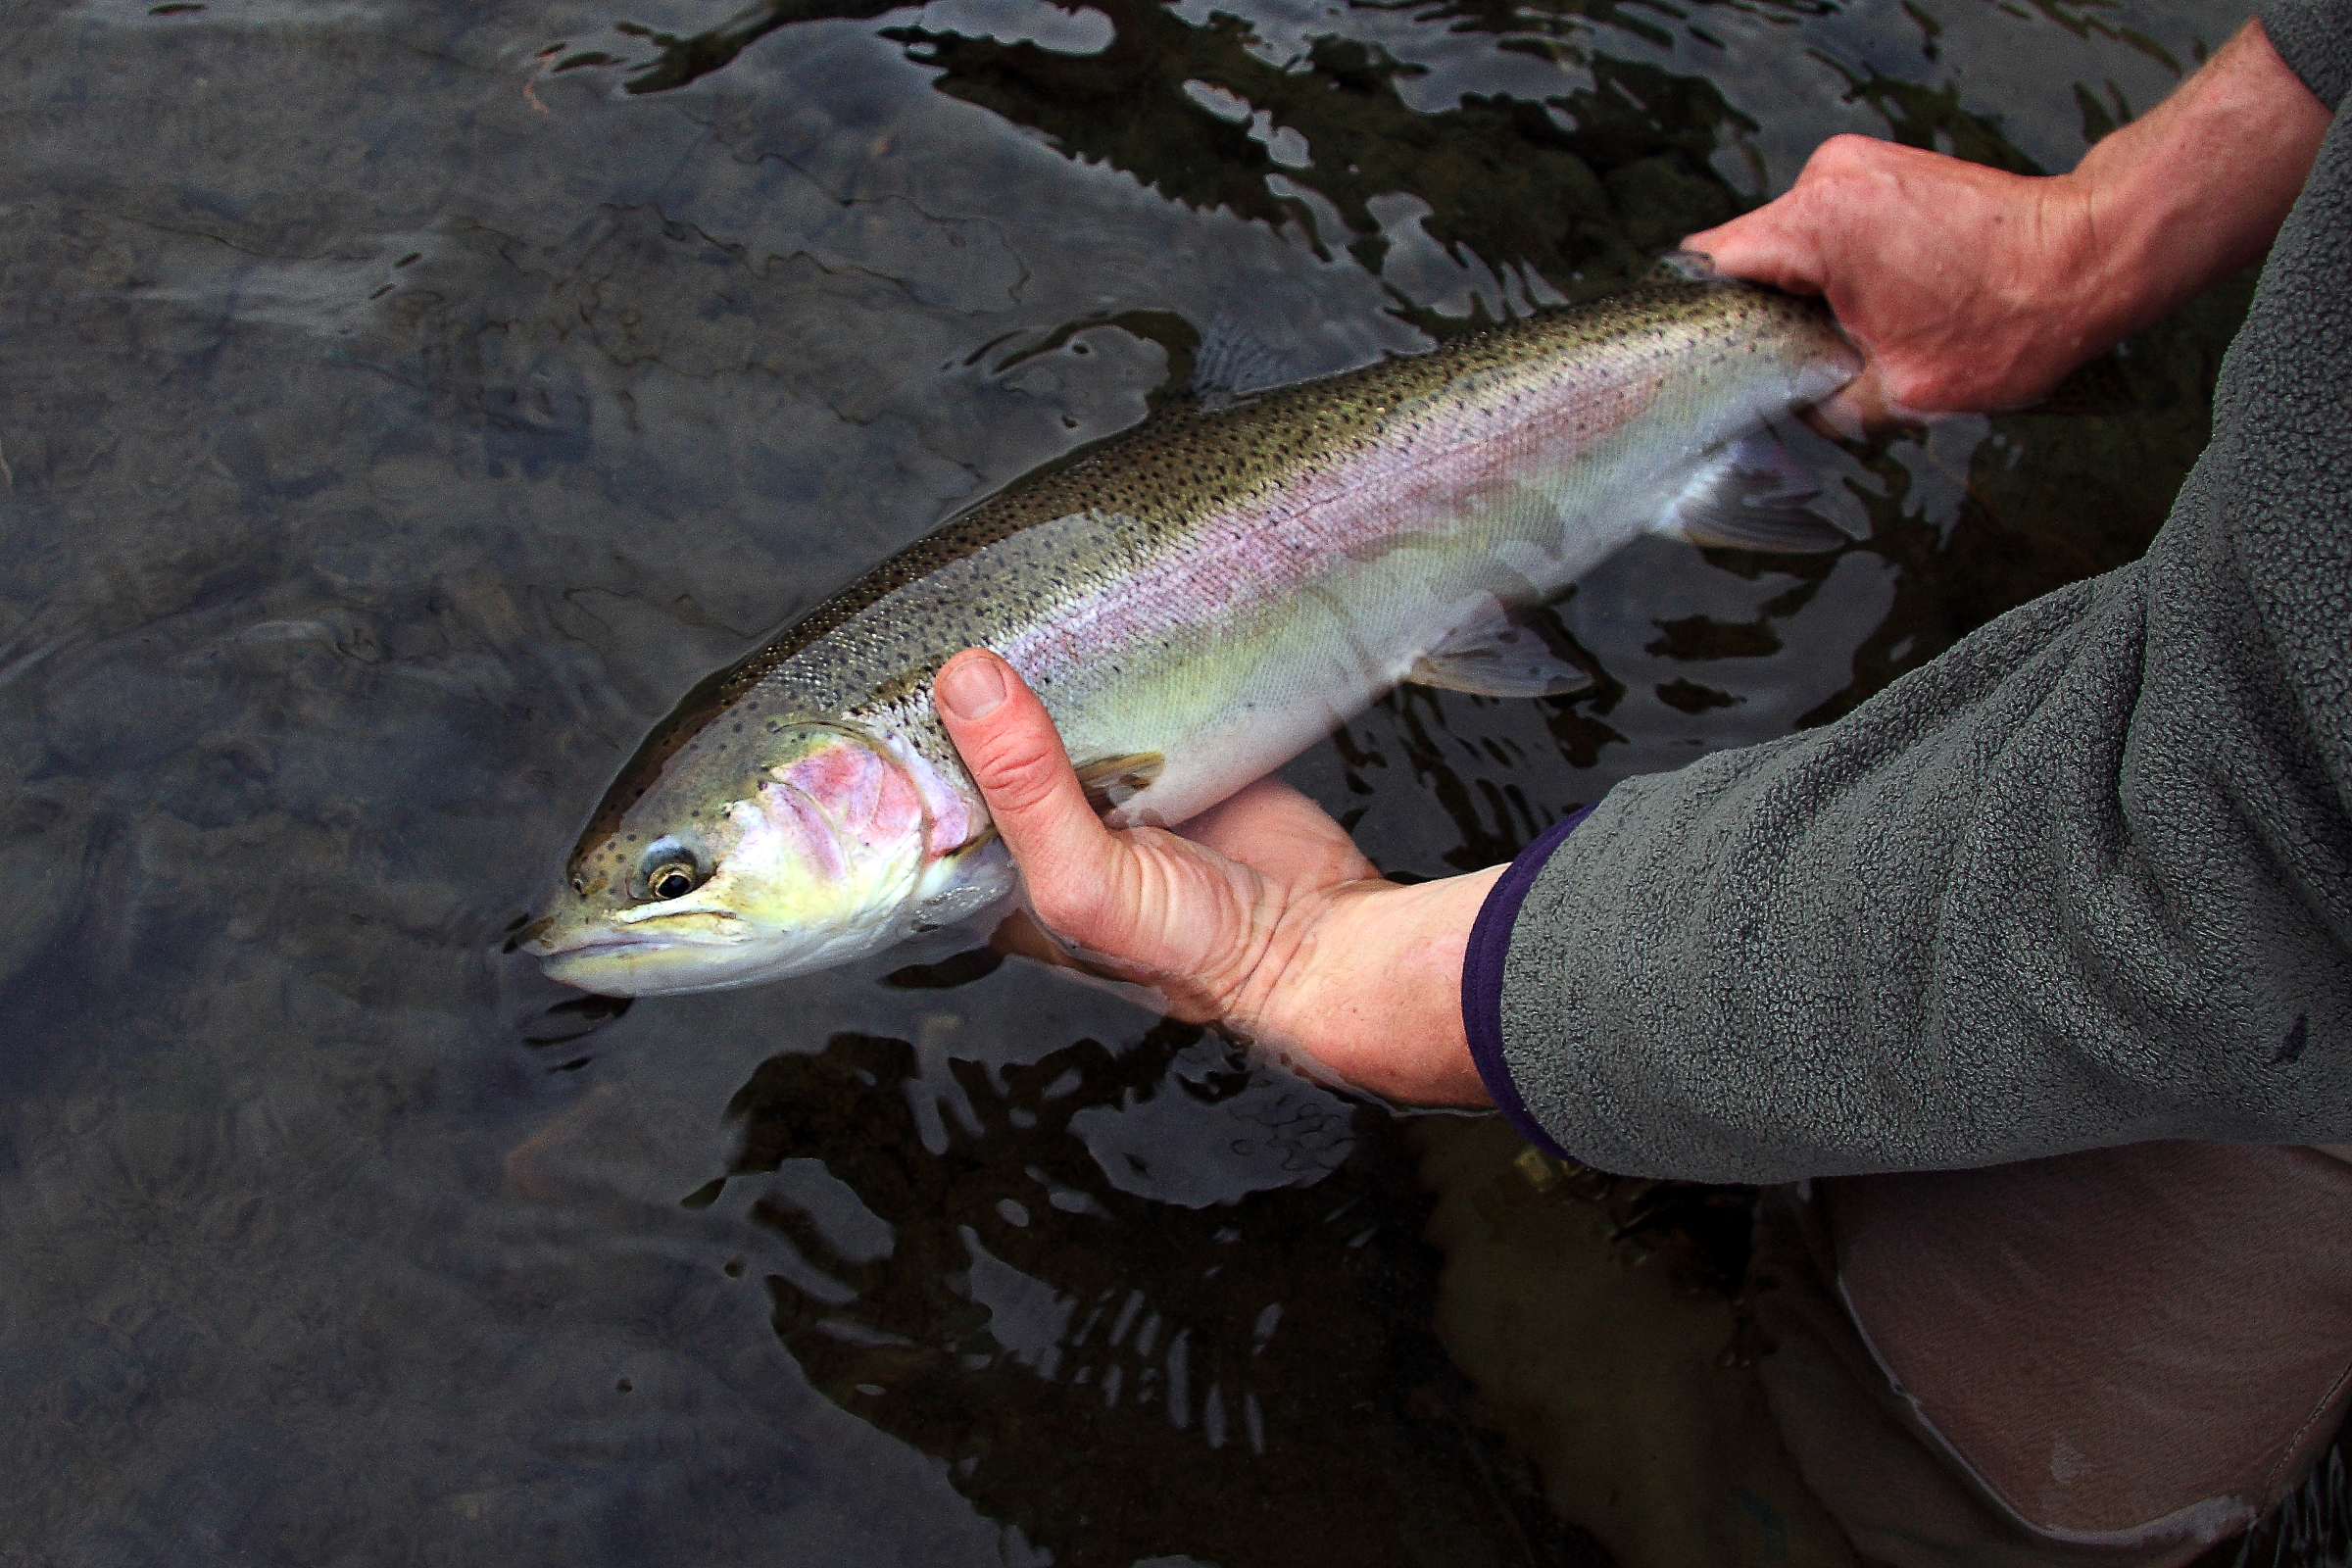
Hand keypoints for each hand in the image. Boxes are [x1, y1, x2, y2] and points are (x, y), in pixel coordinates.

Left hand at [933, 649, 1499, 1105]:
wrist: (1316, 937)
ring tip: (1024, 599)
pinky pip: (1128, 691)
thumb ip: (1025, 786)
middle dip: (981, 684)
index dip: (907, 736)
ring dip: (1051, 661)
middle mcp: (1043, 827)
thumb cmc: (1187, 948)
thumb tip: (969, 681)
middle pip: (991, 738)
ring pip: (1058, 706)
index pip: (927, 795)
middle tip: (965, 611)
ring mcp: (1108, 785)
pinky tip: (1096, 615)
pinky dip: (1116, 658)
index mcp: (996, 875)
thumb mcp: (1082, 879)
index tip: (896, 661)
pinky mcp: (1167, 750)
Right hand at [1687, 19, 2327, 427]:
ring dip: (1799, 291)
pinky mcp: (1883, 170)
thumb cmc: (2014, 320)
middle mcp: (1830, 178)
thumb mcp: (1901, 393)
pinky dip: (1832, 268)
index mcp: (1821, 223)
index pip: (1711, 263)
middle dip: (1757, 312)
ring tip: (1836, 337)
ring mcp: (1857, 165)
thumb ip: (1823, 404)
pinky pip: (1826, 225)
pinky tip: (1867, 305)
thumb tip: (1788, 411)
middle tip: (1780, 367)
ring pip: (1787, 241)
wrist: (2096, 257)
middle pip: (1747, 253)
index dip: (1697, 318)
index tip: (1705, 363)